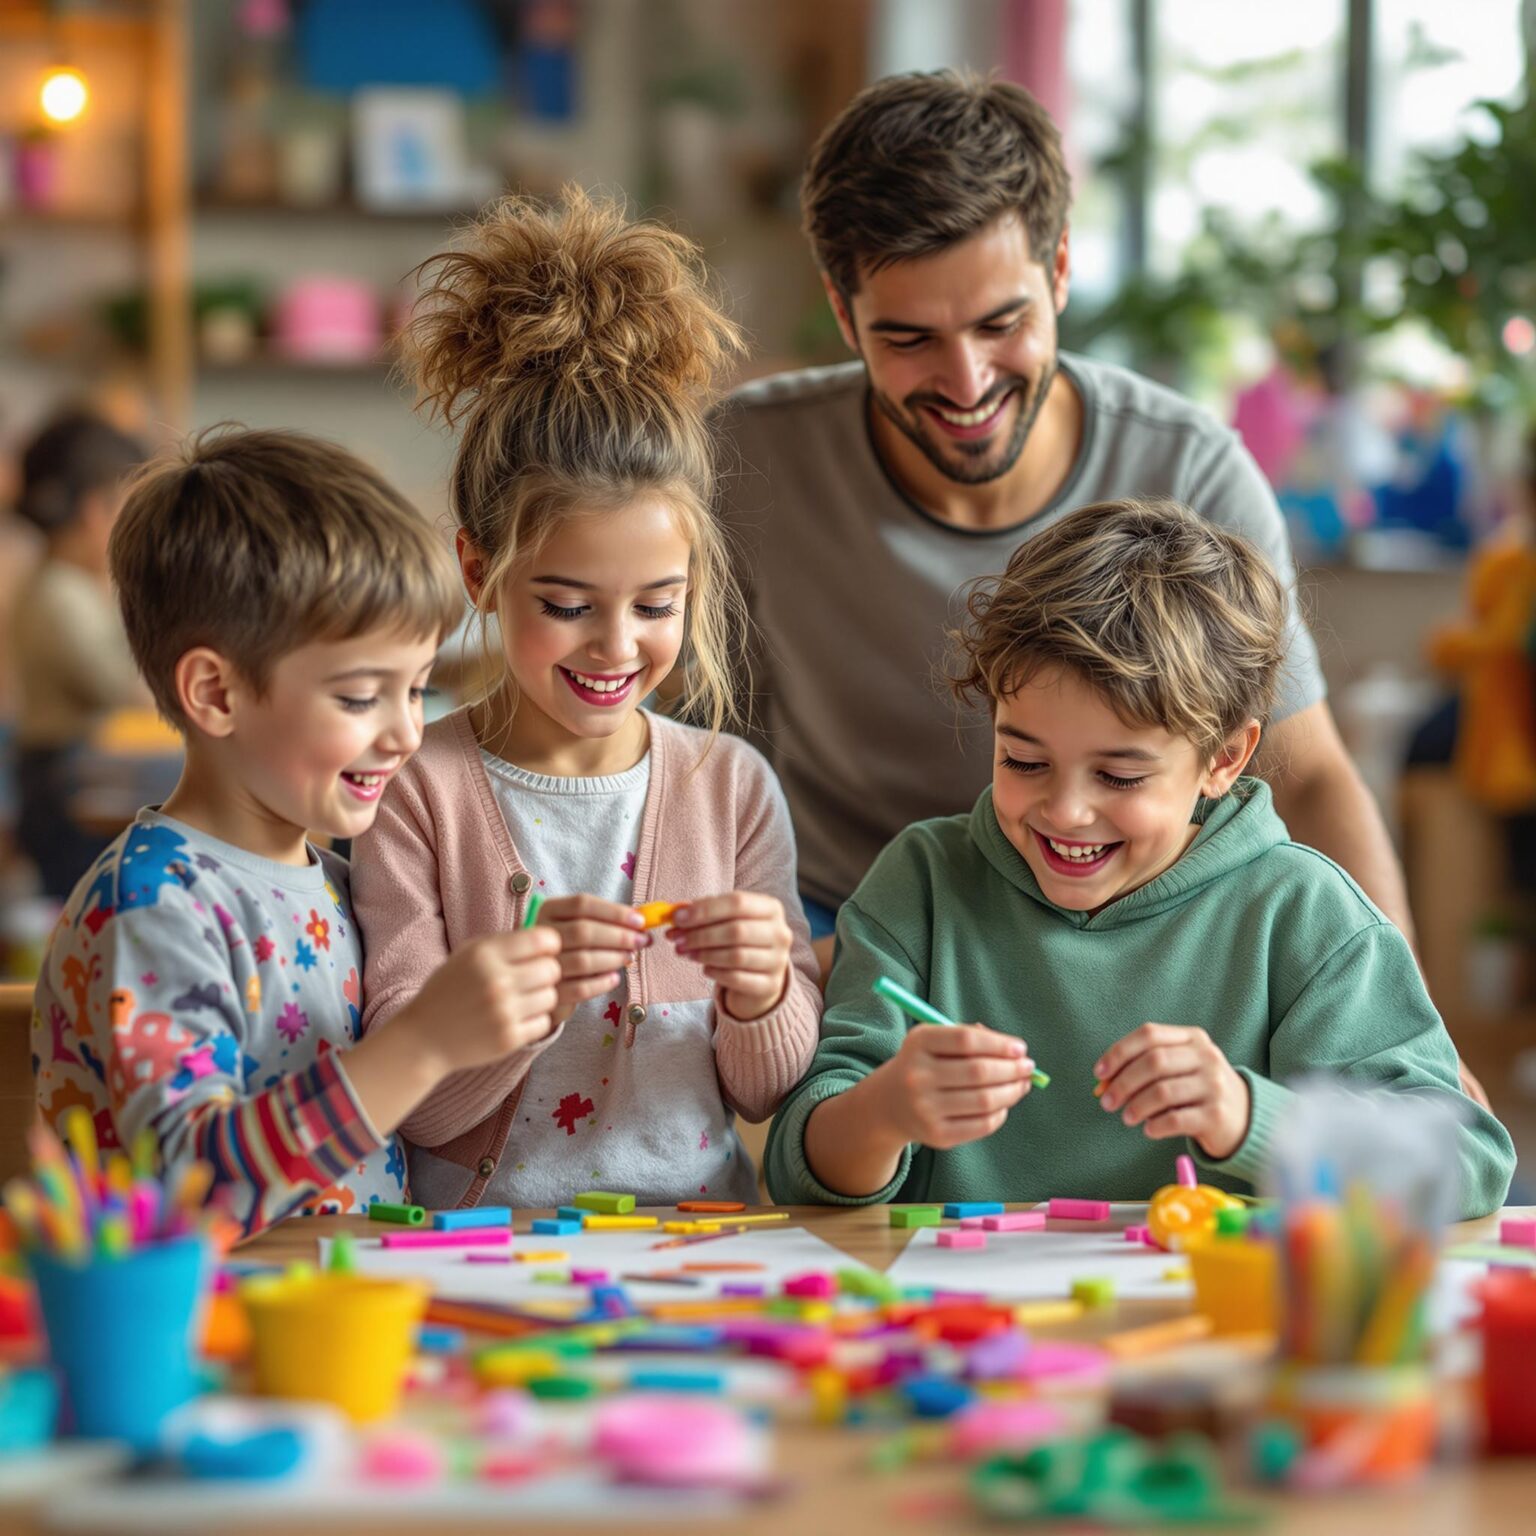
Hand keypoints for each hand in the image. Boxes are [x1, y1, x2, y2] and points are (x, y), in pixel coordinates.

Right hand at [405, 928, 562, 1072]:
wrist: (423, 1038)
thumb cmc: (449, 991)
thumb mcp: (468, 955)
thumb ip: (505, 943)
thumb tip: (550, 939)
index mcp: (485, 954)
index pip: (543, 939)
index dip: (549, 946)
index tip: (542, 953)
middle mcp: (496, 981)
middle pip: (552, 969)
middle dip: (546, 973)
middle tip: (532, 979)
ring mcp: (503, 1012)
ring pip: (552, 996)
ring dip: (541, 998)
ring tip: (522, 1000)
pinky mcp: (509, 1039)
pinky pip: (545, 1023)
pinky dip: (535, 1021)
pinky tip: (517, 1019)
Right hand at [536, 895, 649, 1018]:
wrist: (541, 983)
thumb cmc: (570, 948)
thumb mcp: (581, 927)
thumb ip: (607, 921)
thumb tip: (644, 919)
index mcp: (547, 910)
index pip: (582, 904)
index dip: (615, 911)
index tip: (640, 921)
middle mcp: (539, 935)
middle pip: (583, 931)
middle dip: (619, 936)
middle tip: (642, 940)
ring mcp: (541, 965)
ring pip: (583, 960)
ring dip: (613, 958)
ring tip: (629, 958)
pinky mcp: (550, 992)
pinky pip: (581, 988)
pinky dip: (603, 982)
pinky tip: (614, 978)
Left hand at [666, 892, 792, 1020]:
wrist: (760, 975)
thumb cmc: (739, 941)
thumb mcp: (726, 921)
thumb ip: (704, 914)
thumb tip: (677, 915)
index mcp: (771, 908)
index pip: (737, 902)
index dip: (705, 909)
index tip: (678, 917)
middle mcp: (780, 933)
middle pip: (736, 930)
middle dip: (701, 935)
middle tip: (677, 940)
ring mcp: (778, 961)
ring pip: (736, 956)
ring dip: (705, 954)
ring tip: (688, 953)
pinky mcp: (770, 985)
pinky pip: (737, 978)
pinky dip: (716, 973)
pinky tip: (706, 969)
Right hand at [868, 1023, 1033, 1150]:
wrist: (891, 1103)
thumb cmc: (925, 1064)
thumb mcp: (935, 1041)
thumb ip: (972, 1037)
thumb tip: (1015, 1051)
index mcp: (918, 1043)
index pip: (966, 1040)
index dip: (999, 1044)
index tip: (1021, 1049)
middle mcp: (917, 1075)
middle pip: (978, 1072)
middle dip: (1012, 1069)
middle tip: (1028, 1067)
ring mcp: (925, 1108)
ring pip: (985, 1100)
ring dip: (1012, 1091)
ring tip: (1022, 1084)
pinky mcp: (937, 1135)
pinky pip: (982, 1125)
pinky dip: (1000, 1113)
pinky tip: (1004, 1104)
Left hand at [1094, 1023, 1250, 1160]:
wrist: (1245, 1118)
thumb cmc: (1198, 1090)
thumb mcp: (1178, 1070)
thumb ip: (1143, 1070)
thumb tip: (1103, 1084)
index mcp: (1192, 1038)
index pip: (1149, 1034)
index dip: (1119, 1052)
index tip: (1099, 1073)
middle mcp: (1206, 1057)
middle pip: (1154, 1062)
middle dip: (1123, 1083)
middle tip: (1106, 1101)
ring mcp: (1214, 1085)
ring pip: (1163, 1092)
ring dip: (1136, 1106)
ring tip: (1127, 1118)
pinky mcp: (1217, 1115)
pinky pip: (1176, 1119)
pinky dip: (1155, 1125)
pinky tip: (1148, 1129)